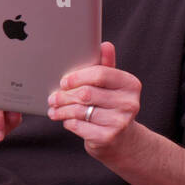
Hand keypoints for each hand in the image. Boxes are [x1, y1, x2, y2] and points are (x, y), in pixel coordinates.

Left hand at [46, 41, 142, 161]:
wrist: (123, 140)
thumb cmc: (112, 106)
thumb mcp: (111, 85)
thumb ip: (105, 66)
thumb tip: (105, 45)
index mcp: (130, 84)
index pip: (100, 74)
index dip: (77, 77)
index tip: (64, 81)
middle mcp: (129, 103)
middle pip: (86, 93)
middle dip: (64, 95)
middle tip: (53, 97)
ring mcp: (120, 122)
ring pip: (79, 110)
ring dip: (62, 109)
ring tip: (54, 109)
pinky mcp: (108, 138)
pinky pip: (78, 126)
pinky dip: (68, 122)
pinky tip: (65, 120)